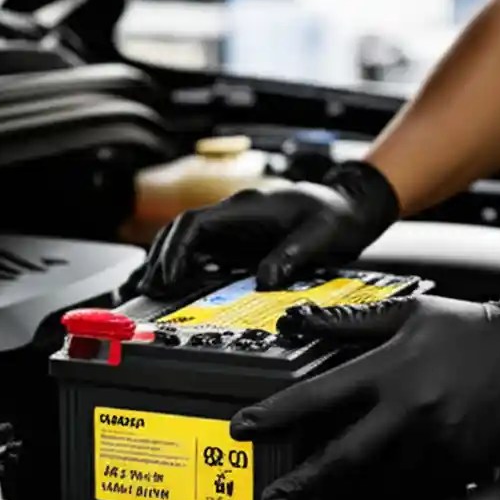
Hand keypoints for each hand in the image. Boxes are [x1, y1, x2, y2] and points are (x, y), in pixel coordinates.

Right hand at [132, 161, 399, 296]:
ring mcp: (234, 229)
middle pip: (180, 232)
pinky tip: (173, 289)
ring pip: (186, 243)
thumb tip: (264, 280)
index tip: (168, 277)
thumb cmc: (336, 215)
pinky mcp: (239, 244)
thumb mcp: (322, 234)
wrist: (349, 207)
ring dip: (167, 264)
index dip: (176, 250)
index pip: (195, 224)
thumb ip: (293, 254)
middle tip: (150, 291)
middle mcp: (233, 217)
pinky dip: (185, 270)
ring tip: (150, 291)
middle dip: (161, 260)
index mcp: (246, 208)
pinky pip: (203, 255)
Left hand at [230, 283, 499, 499]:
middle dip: (300, 483)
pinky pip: (412, 492)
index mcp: (389, 370)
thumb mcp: (407, 314)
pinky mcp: (458, 465)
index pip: (317, 397)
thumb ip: (349, 323)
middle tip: (273, 496)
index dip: (275, 416)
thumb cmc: (470, 327)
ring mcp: (434, 444)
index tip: (244, 428)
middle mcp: (408, 411)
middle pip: (341, 458)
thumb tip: (301, 320)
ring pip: (375, 484)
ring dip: (337, 499)